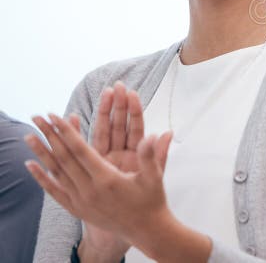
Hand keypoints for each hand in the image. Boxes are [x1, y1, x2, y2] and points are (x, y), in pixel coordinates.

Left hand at [25, 108, 172, 254]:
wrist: (145, 230)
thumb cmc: (151, 200)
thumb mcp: (154, 177)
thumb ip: (151, 155)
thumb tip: (155, 135)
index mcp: (108, 179)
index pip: (81, 150)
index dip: (67, 132)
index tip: (55, 116)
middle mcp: (90, 190)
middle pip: (64, 158)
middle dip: (50, 136)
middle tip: (39, 118)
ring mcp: (81, 201)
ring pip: (56, 172)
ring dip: (42, 152)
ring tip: (29, 136)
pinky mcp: (77, 209)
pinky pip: (55, 191)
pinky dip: (42, 177)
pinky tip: (31, 165)